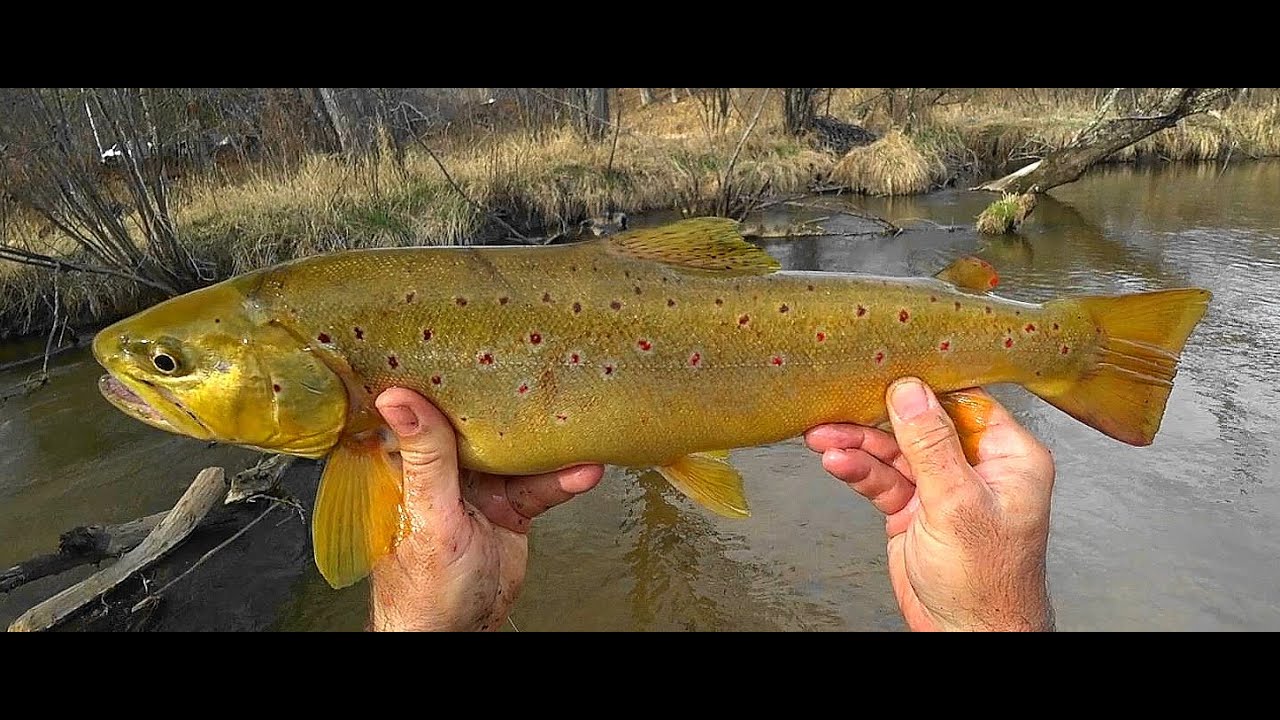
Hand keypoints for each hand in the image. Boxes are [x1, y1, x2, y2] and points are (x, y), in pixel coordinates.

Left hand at [368, 387, 603, 631]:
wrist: (457, 634)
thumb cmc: (424, 588)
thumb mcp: (430, 514)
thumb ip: (425, 457)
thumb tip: (400, 398)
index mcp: (408, 466)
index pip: (419, 408)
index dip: (437, 374)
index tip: (460, 337)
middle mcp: (442, 472)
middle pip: (476, 423)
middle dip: (508, 401)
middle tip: (541, 369)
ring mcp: (478, 490)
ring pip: (516, 453)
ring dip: (547, 444)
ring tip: (577, 423)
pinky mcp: (509, 510)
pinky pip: (538, 487)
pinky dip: (563, 479)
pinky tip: (584, 469)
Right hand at [805, 378, 1055, 631]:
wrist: (967, 635)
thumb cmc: (988, 583)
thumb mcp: (957, 503)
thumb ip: (930, 445)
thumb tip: (910, 392)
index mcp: (1009, 457)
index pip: (963, 402)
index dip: (923, 388)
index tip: (887, 372)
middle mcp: (976, 468)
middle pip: (920, 425)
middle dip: (877, 419)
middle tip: (839, 407)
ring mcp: (942, 489)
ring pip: (894, 453)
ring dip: (858, 445)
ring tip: (823, 437)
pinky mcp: (913, 510)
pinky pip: (882, 480)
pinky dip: (858, 471)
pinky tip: (837, 462)